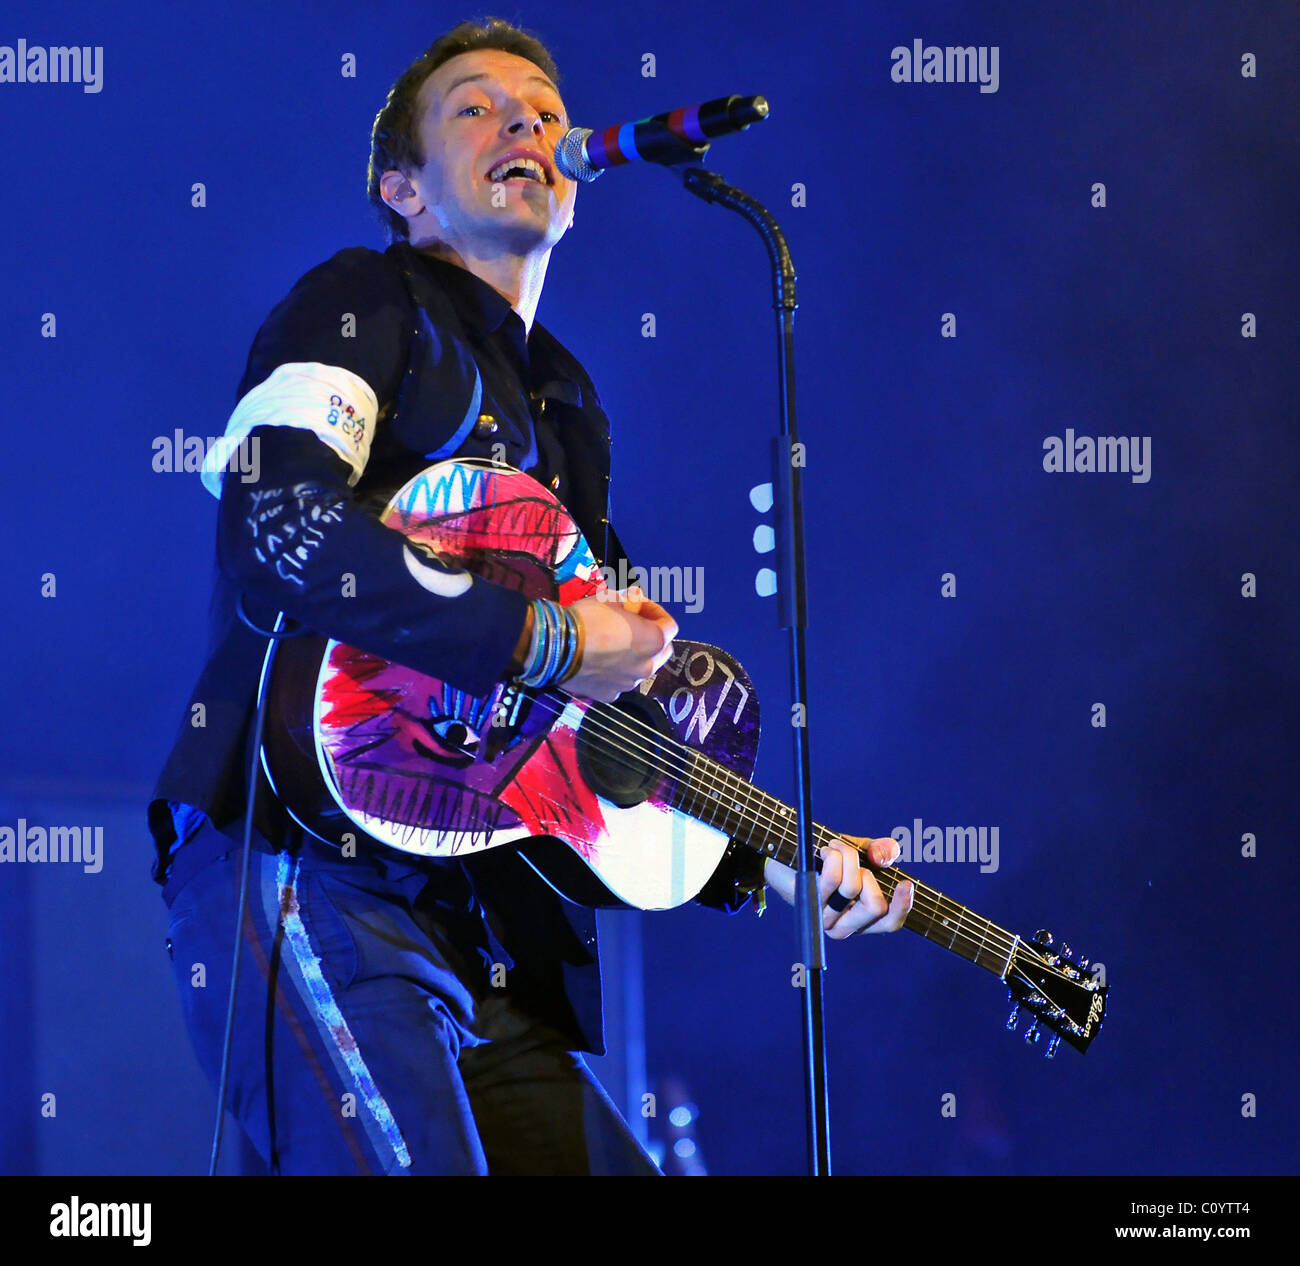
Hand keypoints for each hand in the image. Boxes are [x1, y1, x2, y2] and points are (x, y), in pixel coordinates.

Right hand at [562, 588, 677, 701]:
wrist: (556, 646)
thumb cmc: (588, 618)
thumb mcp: (611, 599)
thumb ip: (630, 601)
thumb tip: (634, 600)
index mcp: (654, 641)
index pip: (669, 625)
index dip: (655, 611)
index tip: (638, 605)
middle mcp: (647, 667)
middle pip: (661, 651)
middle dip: (652, 637)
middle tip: (634, 625)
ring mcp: (628, 684)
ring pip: (641, 668)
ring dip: (635, 656)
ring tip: (615, 644)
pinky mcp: (609, 694)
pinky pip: (619, 681)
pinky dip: (615, 672)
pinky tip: (600, 661)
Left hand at [762, 835, 913, 938]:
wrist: (783, 856)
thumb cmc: (826, 858)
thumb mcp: (860, 851)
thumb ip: (880, 851)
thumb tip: (886, 857)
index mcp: (862, 918)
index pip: (890, 923)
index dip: (902, 906)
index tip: (906, 882)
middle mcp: (844, 925)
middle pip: (875, 906)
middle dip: (867, 872)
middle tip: (853, 856)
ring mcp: (823, 918)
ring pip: (851, 888)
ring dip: (847, 856)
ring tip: (834, 846)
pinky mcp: (807, 905)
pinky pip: (831, 880)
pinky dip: (833, 856)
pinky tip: (825, 851)